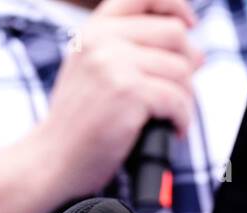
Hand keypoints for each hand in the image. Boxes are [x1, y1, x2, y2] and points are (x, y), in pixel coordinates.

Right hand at [37, 0, 203, 199]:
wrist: (50, 161)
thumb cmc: (76, 124)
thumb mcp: (93, 74)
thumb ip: (129, 51)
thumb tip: (196, 52)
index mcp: (92, 32)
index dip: (174, 7)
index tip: (187, 26)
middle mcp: (100, 42)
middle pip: (174, 34)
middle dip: (186, 64)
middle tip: (176, 92)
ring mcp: (113, 65)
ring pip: (182, 69)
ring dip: (184, 97)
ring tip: (167, 116)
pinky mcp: (128, 92)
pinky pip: (178, 98)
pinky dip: (181, 118)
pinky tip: (171, 129)